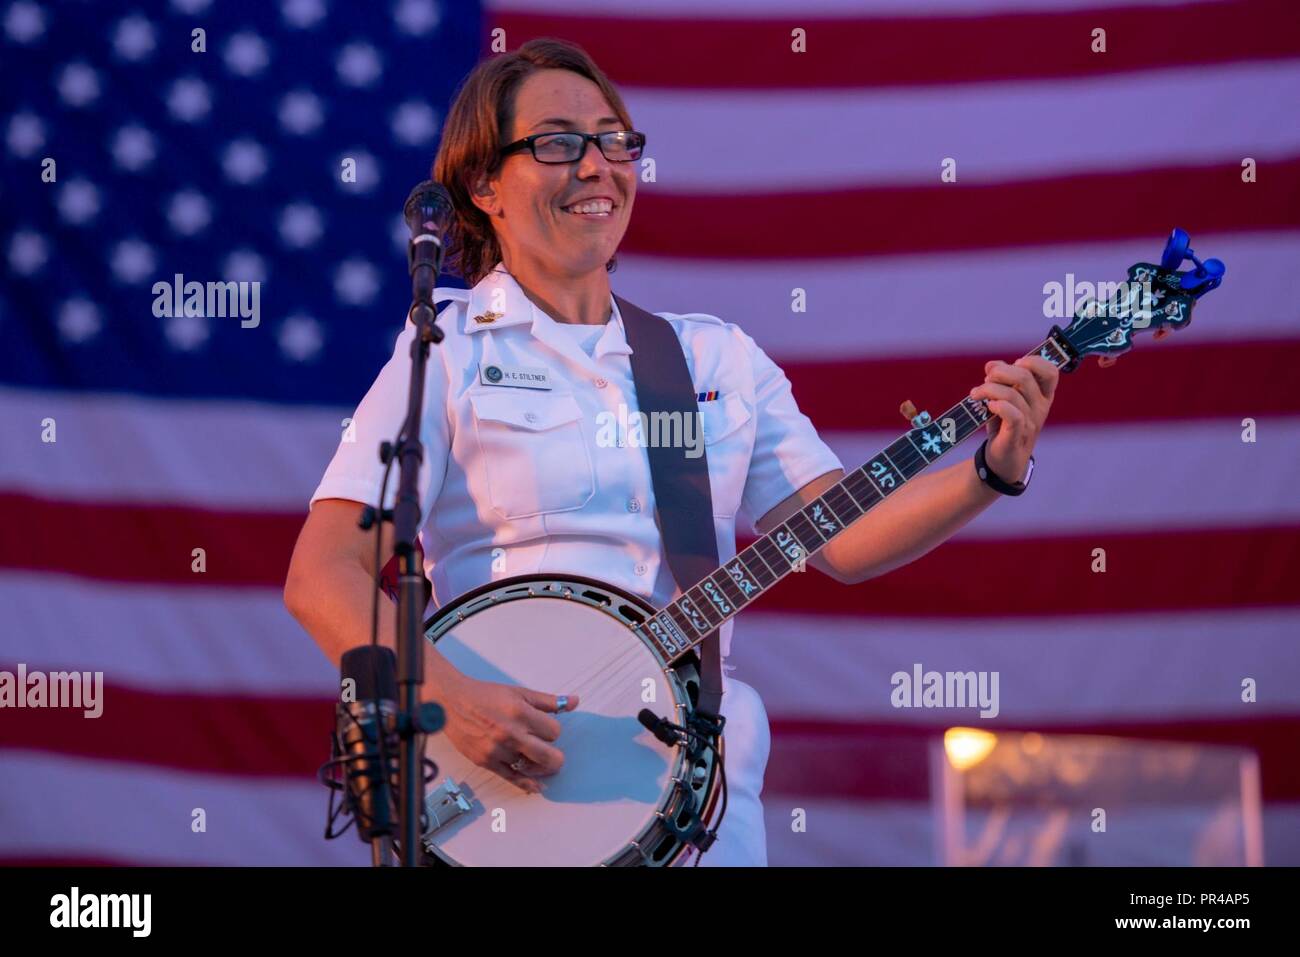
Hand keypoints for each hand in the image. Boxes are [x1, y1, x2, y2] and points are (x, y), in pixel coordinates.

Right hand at [435, 673, 579, 792]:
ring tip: (537, 760)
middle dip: (556, 757)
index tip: (545, 729)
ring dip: (536, 764)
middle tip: (554, 755)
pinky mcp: (486, 762)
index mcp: (520, 713)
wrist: (452, 703)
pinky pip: (512, 778)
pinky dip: (526, 783)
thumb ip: (548, 701)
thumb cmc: (486, 696)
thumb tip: (574, 702)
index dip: (553, 731)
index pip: (554, 732)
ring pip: (530, 767)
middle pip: (549, 757)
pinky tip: (536, 786)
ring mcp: (497, 750)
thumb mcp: (519, 692)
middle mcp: (510, 733)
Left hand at [968, 357, 1058, 483]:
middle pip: (1025, 377)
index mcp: (1043, 395)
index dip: (1034, 362)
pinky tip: (988, 406)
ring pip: (1012, 394)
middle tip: (987, 378)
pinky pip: (1012, 415)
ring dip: (988, 389)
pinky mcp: (1017, 435)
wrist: (1003, 458)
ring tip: (976, 394)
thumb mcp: (1004, 398)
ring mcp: (1031, 422)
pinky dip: (998, 406)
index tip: (1015, 363)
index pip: (1051, 372)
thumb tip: (991, 365)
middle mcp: (1040, 407)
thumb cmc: (1005, 424)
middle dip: (1000, 372)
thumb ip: (1001, 379)